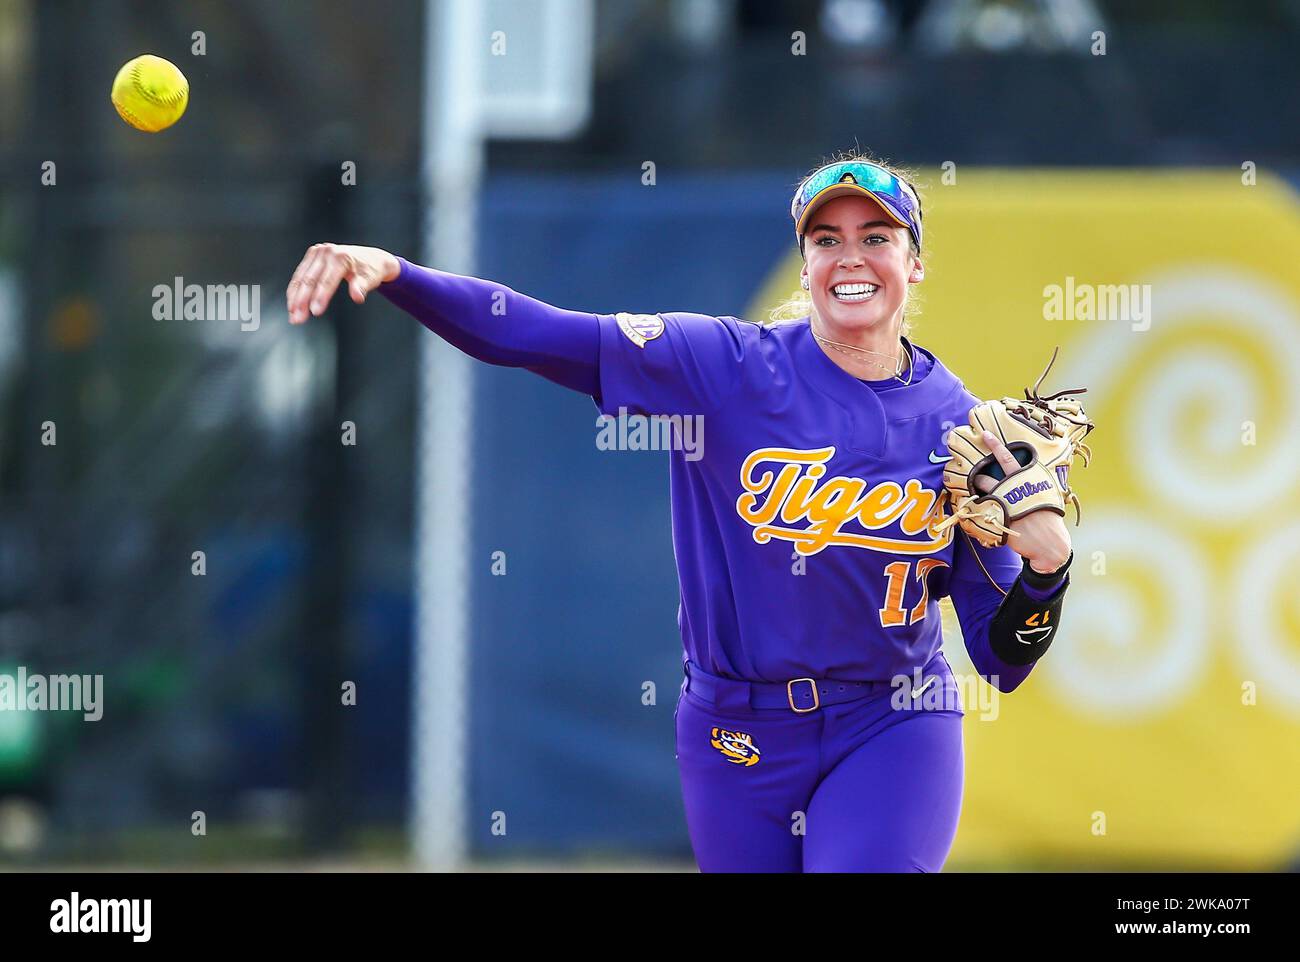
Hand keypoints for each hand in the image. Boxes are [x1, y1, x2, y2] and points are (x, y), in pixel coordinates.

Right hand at [286, 243, 399, 323]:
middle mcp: (326, 252)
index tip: (315, 312)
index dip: (320, 297)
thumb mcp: (370, 279)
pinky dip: (295, 290)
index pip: (327, 280)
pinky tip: (292, 304)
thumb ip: (361, 287)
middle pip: (310, 279)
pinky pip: (300, 274)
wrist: (370, 257)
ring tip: (293, 315)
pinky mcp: (312, 256)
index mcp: (340, 257)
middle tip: (298, 319)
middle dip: (302, 301)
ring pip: (300, 277)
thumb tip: (358, 297)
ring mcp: (317, 252)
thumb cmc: (370, 269)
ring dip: (294, 298)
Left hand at [975, 430, 1071, 573]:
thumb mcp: (1044, 492)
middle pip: (986, 478)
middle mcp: (1011, 489)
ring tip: (981, 495)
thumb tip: (1024, 473)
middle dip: (977, 476)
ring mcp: (1003, 505)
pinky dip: (977, 511)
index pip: (1007, 458)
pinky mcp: (997, 519)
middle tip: (972, 474)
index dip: (995, 445)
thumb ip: (1032, 481)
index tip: (985, 434)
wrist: (1048, 542)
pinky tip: (977, 514)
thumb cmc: (1048, 516)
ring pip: (982, 493)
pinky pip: (980, 511)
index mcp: (1025, 479)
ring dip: (978, 492)